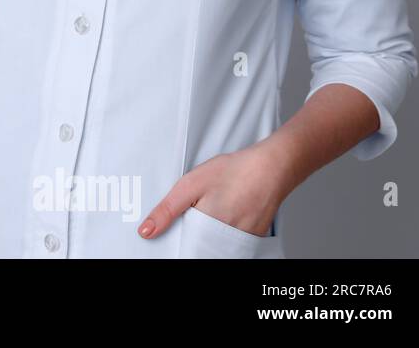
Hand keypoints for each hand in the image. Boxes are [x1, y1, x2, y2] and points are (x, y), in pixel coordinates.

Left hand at [138, 142, 294, 238]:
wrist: (271, 168)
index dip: (180, 243)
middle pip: (202, 250)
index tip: (175, 237)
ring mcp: (242, 240)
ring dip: (209, 238)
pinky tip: (226, 214)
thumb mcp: (191, 185)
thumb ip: (167, 210)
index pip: (187, 250)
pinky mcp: (253, 237)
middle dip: (193, 239)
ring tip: (215, 211)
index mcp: (207, 228)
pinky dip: (223, 234)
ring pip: (217, 248)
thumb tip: (146, 232)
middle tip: (198, 215)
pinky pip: (232, 244)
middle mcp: (226, 239)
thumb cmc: (234, 172)